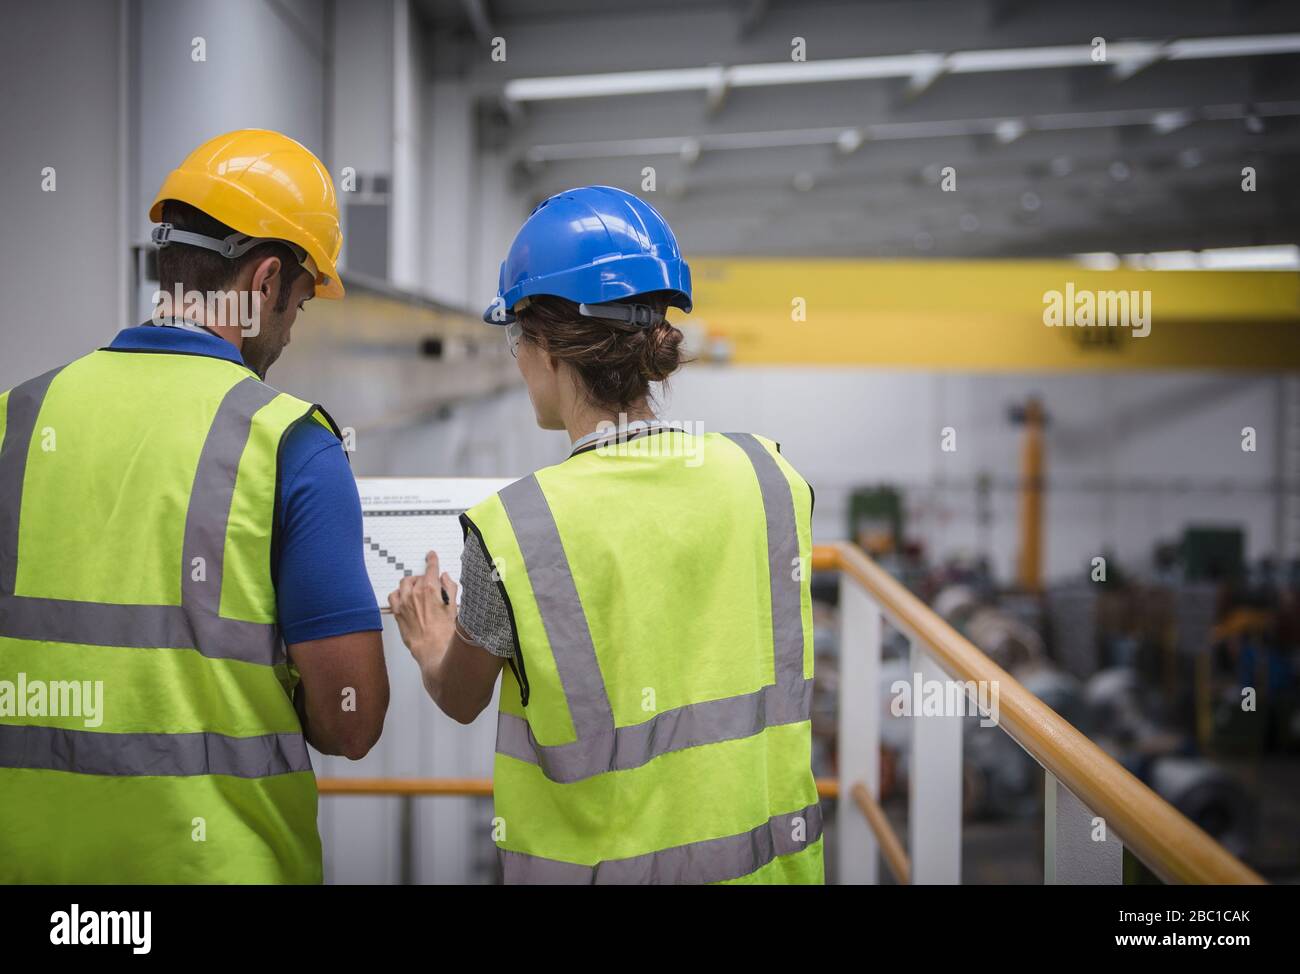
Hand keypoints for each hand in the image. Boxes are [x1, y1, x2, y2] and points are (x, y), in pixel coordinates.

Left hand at [388, 551, 458, 670]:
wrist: (433, 650)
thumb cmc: (445, 633)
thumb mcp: (454, 607)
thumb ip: (450, 588)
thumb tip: (445, 578)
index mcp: (431, 589)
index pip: (431, 568)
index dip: (432, 560)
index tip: (431, 555)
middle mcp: (415, 593)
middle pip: (418, 577)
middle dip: (424, 578)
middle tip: (430, 586)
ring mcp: (404, 602)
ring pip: (404, 583)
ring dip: (411, 583)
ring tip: (417, 589)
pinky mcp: (397, 612)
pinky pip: (393, 596)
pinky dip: (398, 593)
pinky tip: (405, 597)